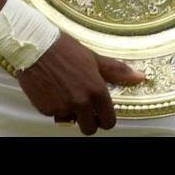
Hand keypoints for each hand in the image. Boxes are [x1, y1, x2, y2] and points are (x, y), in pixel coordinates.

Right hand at [16, 32, 145, 134]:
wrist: (34, 45)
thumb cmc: (63, 48)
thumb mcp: (93, 58)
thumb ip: (117, 71)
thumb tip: (139, 77)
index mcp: (96, 90)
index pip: (109, 121)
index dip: (105, 118)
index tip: (100, 113)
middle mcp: (81, 102)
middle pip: (90, 128)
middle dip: (87, 120)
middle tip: (83, 106)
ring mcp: (62, 107)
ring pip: (70, 120)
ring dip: (69, 111)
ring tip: (64, 90)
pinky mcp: (45, 109)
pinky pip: (53, 114)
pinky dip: (53, 106)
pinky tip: (51, 88)